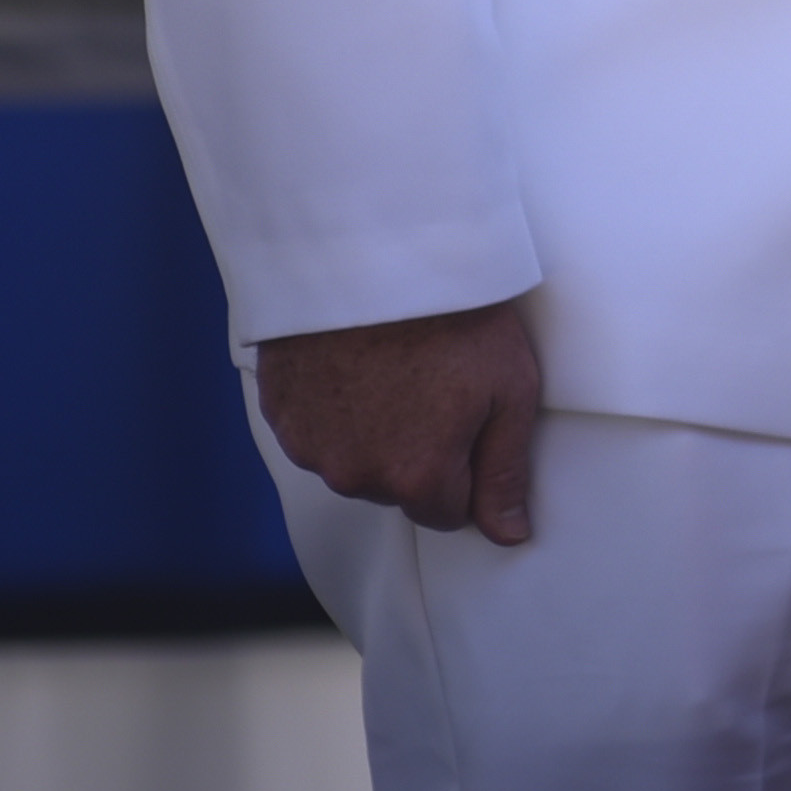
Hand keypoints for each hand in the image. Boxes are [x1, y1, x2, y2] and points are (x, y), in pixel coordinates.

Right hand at [256, 298, 545, 542]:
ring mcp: (311, 446)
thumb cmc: (453, 317)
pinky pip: (315, 431)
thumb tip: (509, 534)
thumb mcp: (510, 391)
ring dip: (372, 431)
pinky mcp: (280, 413)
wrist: (375, 256)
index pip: (447, 512)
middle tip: (433, 382)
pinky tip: (355, 364)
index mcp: (417, 478)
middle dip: (418, 450)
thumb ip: (506, 472)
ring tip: (393, 367)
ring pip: (353, 461)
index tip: (469, 418)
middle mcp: (356, 476)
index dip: (466, 468)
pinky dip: (334, 408)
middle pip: (396, 487)